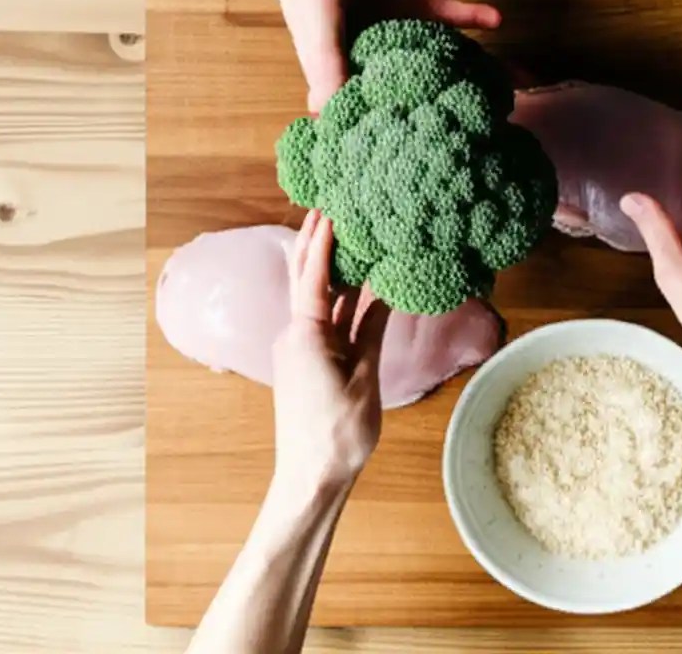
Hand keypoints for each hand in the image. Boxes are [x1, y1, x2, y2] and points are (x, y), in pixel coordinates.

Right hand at [271, 0, 501, 111]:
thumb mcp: (316, 11)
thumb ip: (325, 60)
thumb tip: (325, 114)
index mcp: (326, 58)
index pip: (354, 105)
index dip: (382, 129)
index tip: (419, 152)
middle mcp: (355, 46)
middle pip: (399, 85)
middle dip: (433, 104)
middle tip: (476, 126)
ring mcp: (381, 21)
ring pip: (425, 52)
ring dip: (461, 64)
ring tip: (499, 85)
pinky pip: (438, 11)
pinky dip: (465, 15)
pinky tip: (494, 19)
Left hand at [272, 210, 390, 486]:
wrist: (311, 478)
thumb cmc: (339, 435)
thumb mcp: (366, 379)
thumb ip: (372, 331)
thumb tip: (384, 291)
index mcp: (306, 336)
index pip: (314, 275)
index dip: (323, 240)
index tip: (332, 206)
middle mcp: (297, 335)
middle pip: (307, 278)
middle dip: (317, 241)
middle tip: (330, 204)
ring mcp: (302, 348)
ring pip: (319, 298)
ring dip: (331, 268)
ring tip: (348, 233)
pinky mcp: (311, 361)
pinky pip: (327, 320)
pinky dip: (341, 298)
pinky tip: (359, 283)